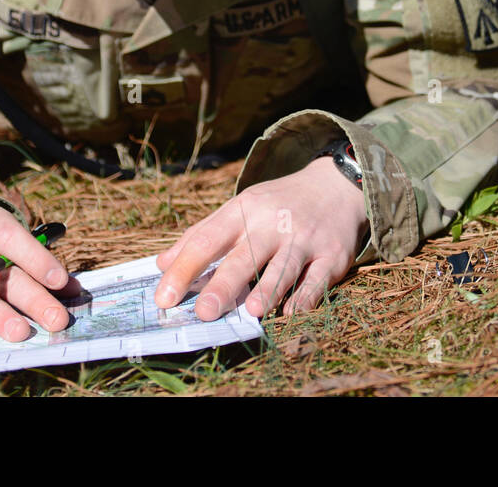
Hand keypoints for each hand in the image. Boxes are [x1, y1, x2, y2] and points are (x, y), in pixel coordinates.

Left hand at [154, 157, 368, 319]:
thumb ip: (202, 234)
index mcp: (242, 211)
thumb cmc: (276, 204)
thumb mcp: (239, 207)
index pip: (207, 240)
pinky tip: (292, 312)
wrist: (335, 185)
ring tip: (252, 312)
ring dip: (268, 289)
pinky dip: (306, 296)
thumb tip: (162, 264)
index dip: (184, 269)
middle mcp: (272, 223)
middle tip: (204, 312)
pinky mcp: (332, 255)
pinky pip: (317, 279)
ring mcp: (304, 239)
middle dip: (223, 285)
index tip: (164, 298)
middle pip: (244, 255)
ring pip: (283, 267)